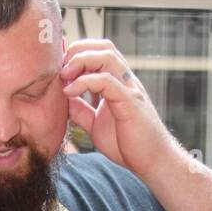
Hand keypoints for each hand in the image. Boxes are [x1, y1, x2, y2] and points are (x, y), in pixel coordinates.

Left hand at [59, 38, 175, 179]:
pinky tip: (70, 92)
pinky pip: (107, 81)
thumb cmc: (128, 145)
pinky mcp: (130, 103)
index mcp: (118, 84)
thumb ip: (82, 111)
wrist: (152, 162)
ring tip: (64, 76)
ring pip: (107, 57)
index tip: (59, 69)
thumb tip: (64, 100)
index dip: (77, 53)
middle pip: (103, 47)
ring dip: (81, 61)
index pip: (99, 52)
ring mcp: (129, 90)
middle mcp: (125, 82)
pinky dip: (85, 82)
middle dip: (78, 50)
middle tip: (59, 69)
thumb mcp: (96, 125)